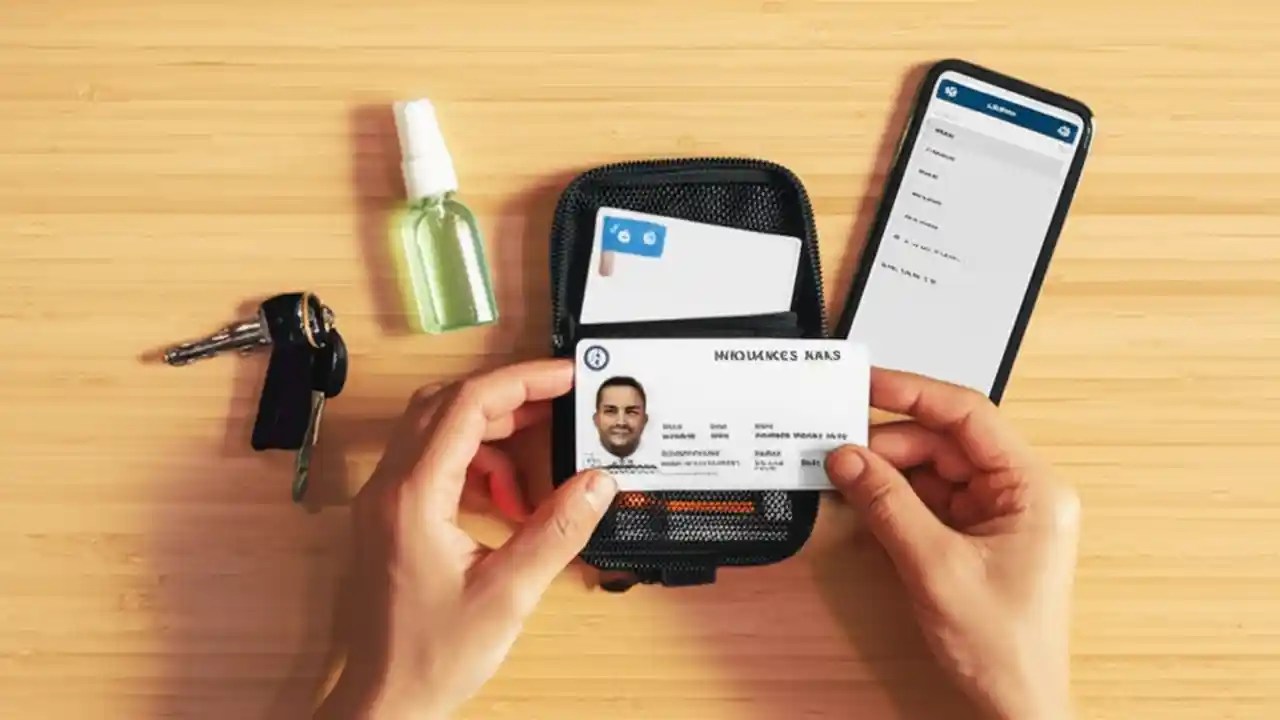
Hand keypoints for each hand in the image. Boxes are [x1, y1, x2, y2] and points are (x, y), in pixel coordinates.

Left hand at [316, 359, 616, 719]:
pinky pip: (431, 462)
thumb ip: (557, 531)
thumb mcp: (509, 594)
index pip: (466, 406)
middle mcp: (389, 488)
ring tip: (537, 461)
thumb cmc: (433, 655)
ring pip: (436, 430)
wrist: (387, 699)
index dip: (520, 382)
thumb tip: (598, 483)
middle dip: (507, 398)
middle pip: (446, 406)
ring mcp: (385, 501)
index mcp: (413, 497)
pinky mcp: (390, 517)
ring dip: (490, 434)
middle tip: (558, 402)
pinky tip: (507, 496)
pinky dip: (473, 463)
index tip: (563, 376)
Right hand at [825, 368, 1080, 719]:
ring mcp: (999, 513)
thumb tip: (849, 458)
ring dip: (888, 474)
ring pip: (932, 468)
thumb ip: (887, 505)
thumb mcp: (935, 567)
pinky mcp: (977, 534)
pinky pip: (929, 499)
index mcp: (1033, 488)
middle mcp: (1020, 492)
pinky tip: (865, 504)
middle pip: (944, 441)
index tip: (868, 383)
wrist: (1017, 705)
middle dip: (889, 445)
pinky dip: (895, 501)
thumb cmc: (1005, 648)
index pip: (969, 414)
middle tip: (840, 451)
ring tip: (846, 479)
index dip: (913, 392)